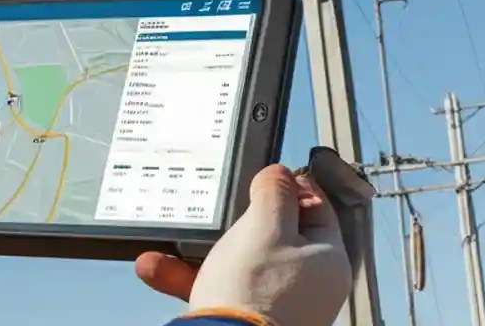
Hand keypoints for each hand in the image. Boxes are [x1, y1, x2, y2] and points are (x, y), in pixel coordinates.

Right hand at [136, 164, 351, 325]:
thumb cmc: (255, 290)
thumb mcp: (267, 225)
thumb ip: (276, 192)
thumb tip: (280, 174)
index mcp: (327, 258)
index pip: (317, 207)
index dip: (291, 185)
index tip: (264, 175)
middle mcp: (308, 283)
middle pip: (276, 233)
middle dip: (237, 218)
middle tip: (219, 208)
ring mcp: (278, 302)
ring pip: (240, 261)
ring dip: (203, 249)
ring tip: (175, 239)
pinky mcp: (247, 317)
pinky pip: (220, 287)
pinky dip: (189, 276)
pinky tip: (157, 267)